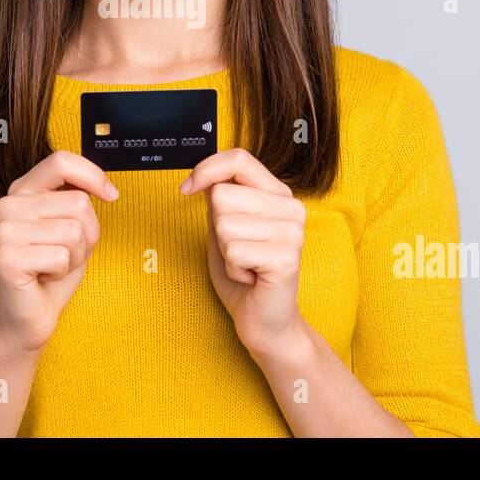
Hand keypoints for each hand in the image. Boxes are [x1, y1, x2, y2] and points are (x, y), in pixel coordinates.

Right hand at [0, 150, 116, 352]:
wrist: (30, 315)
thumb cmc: (52, 269)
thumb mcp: (71, 226)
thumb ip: (78, 200)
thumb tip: (105, 189)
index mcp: (22, 190)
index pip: (61, 161)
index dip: (93, 175)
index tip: (110, 196)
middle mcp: (8, 205)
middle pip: (78, 203)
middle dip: (87, 235)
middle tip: (67, 253)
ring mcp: (3, 231)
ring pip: (73, 231)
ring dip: (75, 256)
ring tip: (54, 265)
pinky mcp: (6, 258)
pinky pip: (61, 256)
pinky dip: (63, 272)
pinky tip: (44, 277)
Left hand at [181, 148, 307, 354]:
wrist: (265, 320)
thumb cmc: (243, 275)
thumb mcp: (225, 228)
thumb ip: (220, 199)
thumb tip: (201, 172)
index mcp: (278, 195)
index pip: (239, 159)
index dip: (207, 169)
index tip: (186, 189)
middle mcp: (291, 208)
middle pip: (222, 195)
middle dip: (217, 228)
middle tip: (238, 250)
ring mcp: (292, 232)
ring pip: (224, 224)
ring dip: (225, 251)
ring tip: (245, 265)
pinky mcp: (286, 258)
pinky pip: (233, 251)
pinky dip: (233, 269)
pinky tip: (251, 278)